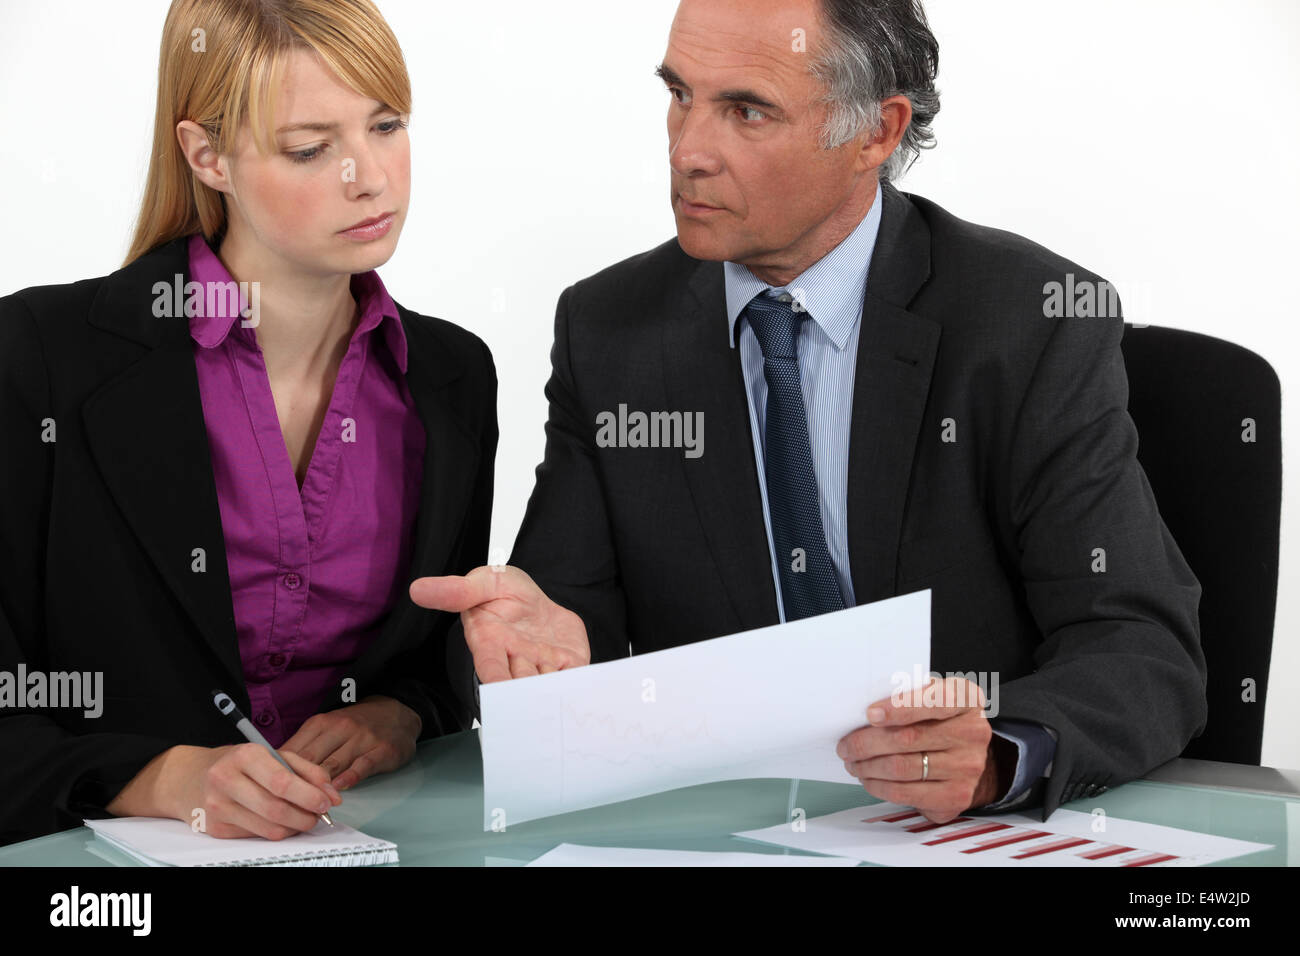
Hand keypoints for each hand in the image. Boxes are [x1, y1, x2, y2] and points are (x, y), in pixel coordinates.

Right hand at [107, 743, 341, 839]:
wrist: (189, 778)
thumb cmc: (238, 764)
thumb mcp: (270, 755)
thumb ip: (305, 769)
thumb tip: (331, 793)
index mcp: (244, 756)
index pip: (282, 781)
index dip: (309, 795)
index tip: (327, 802)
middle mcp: (226, 780)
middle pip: (275, 809)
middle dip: (305, 816)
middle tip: (319, 816)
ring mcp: (218, 807)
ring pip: (268, 828)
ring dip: (294, 827)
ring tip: (304, 819)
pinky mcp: (215, 829)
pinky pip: (256, 836)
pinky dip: (276, 832)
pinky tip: (281, 822)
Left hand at [280, 696, 420, 791]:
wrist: (398, 711)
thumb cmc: (356, 725)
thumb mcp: (327, 728)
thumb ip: (305, 747)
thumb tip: (274, 770)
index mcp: (321, 723)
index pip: (293, 750)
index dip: (279, 772)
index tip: (268, 790)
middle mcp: (339, 728)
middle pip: (309, 759)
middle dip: (295, 783)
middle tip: (284, 804)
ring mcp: (361, 739)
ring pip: (333, 765)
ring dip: (319, 786)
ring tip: (307, 805)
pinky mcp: (381, 750)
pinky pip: (362, 765)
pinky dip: (349, 778)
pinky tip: (339, 790)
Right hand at [409, 565, 589, 680]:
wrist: (538, 596)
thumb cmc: (504, 592)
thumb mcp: (483, 581)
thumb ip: (456, 590)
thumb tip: (417, 589)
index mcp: (491, 644)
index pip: (491, 669)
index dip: (496, 682)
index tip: (501, 692)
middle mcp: (517, 660)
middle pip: (521, 684)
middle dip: (528, 692)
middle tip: (536, 698)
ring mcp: (544, 664)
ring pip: (548, 686)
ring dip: (553, 694)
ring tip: (559, 700)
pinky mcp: (569, 663)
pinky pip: (575, 678)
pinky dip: (579, 687)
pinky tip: (584, 694)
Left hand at [836, 676, 1004, 823]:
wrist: (967, 755)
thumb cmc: (940, 719)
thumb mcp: (932, 695)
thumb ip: (907, 694)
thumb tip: (865, 708)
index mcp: (966, 700)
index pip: (935, 701)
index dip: (899, 708)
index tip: (870, 714)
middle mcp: (972, 734)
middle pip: (908, 739)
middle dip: (866, 743)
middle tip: (845, 746)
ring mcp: (967, 768)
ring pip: (902, 768)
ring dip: (867, 767)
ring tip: (853, 762)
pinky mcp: (956, 796)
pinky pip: (906, 793)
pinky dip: (879, 787)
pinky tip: (869, 779)